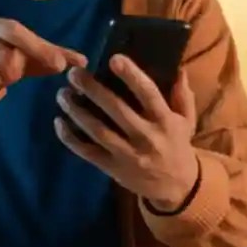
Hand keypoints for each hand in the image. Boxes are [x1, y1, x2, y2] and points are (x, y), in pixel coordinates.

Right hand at [0, 19, 86, 98]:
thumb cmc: (1, 61)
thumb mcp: (29, 59)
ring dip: (12, 72)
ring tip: (9, 76)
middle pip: (10, 34)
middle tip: (52, 68)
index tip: (61, 64)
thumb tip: (84, 61)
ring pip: (1, 59)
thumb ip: (54, 57)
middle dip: (33, 52)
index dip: (40, 46)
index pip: (19, 29)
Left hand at [54, 54, 199, 210]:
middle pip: (116, 110)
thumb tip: (178, 68)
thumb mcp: (187, 120)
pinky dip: (70, 138)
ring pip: (97, 131)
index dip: (131, 75)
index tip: (113, 59)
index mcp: (164, 120)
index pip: (148, 94)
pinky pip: (87, 152)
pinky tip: (59, 122)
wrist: (176, 187)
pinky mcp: (113, 168)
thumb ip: (182, 95)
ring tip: (63, 94)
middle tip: (74, 73)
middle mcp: (146, 137)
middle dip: (92, 89)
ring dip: (77, 111)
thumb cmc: (178, 145)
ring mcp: (127, 155)